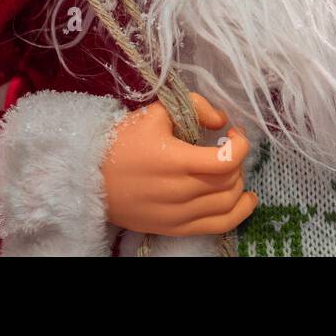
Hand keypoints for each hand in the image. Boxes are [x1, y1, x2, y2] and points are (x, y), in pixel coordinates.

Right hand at [102, 92, 256, 235]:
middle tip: (227, 147)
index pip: (227, 160)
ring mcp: (179, 215)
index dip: (240, 143)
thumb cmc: (122, 142)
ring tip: (227, 168)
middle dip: (237, 160)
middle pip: (230, 180)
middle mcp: (180, 192)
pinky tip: (246, 198)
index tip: (232, 132)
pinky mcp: (176, 228)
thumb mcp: (156, 112)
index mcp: (176, 161)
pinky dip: (239, 212)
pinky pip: (219, 226)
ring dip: (237, 182)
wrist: (90, 179)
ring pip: (228, 203)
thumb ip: (195, 106)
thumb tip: (222, 120)